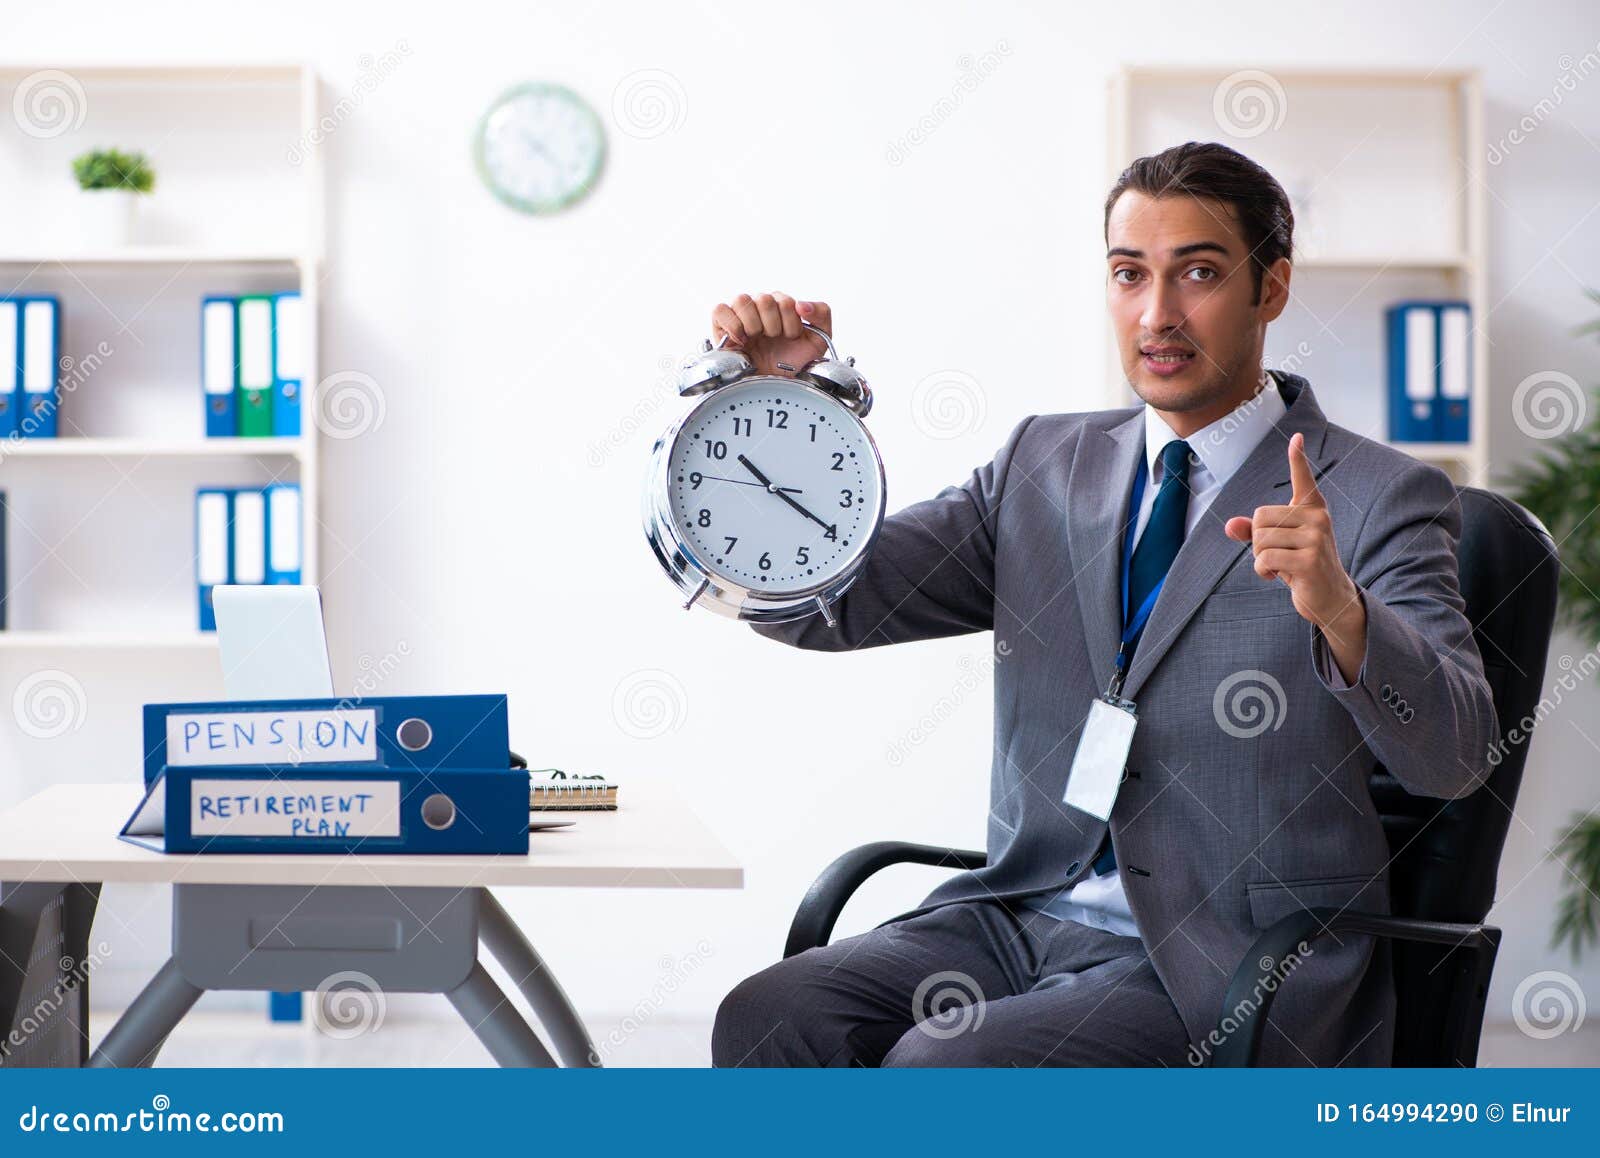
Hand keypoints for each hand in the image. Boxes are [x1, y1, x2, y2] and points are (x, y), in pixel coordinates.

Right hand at [711, 293, 831, 375]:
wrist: (774, 389)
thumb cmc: (793, 365)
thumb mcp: (818, 340)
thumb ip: (822, 313)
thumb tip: (802, 304)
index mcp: (780, 308)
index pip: (785, 299)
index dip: (791, 321)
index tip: (791, 338)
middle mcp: (759, 309)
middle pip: (765, 299)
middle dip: (774, 325)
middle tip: (774, 341)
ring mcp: (740, 316)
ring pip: (742, 300)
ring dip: (754, 324)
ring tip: (757, 340)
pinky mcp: (720, 326)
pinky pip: (720, 309)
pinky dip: (732, 324)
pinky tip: (742, 339)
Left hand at [1224, 432, 1366, 678]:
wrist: (1329, 598)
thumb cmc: (1300, 566)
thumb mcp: (1277, 545)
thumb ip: (1253, 532)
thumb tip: (1230, 526)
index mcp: (1312, 509)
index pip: (1303, 480)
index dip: (1297, 458)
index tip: (1296, 437)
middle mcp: (1318, 518)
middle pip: (1260, 518)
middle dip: (1257, 541)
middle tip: (1277, 555)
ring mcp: (1317, 538)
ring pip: (1260, 539)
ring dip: (1260, 558)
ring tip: (1280, 566)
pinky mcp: (1310, 560)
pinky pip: (1265, 558)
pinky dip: (1262, 570)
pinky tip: (1277, 576)